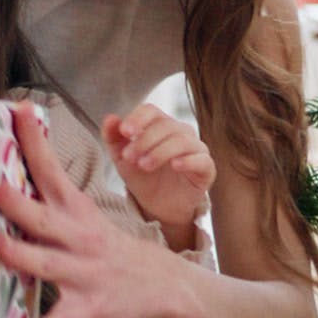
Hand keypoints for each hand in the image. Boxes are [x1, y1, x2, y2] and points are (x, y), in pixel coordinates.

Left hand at [0, 101, 170, 317]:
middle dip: (19, 205)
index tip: (19, 111)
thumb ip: (47, 198)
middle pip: (44, 217)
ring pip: (48, 263)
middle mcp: (79, 236)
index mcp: (75, 209)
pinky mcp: (88, 307)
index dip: (34, 141)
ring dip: (22, 256)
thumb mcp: (82, 214)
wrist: (159, 284)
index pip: (51, 169)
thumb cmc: (103, 244)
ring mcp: (84, 272)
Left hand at [102, 104, 214, 235]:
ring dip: (160, 151)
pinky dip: (188, 160)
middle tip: (129, 157)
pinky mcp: (206, 169)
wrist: (157, 206)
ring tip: (144, 165)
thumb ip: (113, 137)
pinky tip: (174, 165)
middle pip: (165, 125)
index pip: (151, 111)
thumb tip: (110, 118)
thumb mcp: (121, 158)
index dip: (138, 118)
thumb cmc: (141, 176)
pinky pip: (202, 159)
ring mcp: (196, 149)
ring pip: (182, 140)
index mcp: (160, 124)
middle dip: (144, 140)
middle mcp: (181, 132)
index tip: (124, 132)